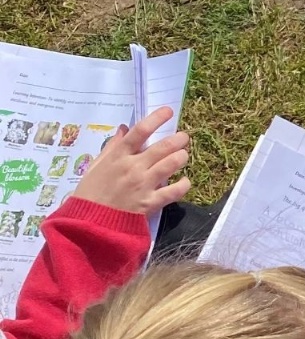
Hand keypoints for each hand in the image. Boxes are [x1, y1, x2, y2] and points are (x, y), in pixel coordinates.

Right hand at [74, 107, 189, 214]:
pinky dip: (184, 184)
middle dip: (179, 139)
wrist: (87, 226)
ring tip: (183, 156)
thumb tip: (124, 128)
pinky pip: (175, 191)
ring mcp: (143, 185)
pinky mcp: (150, 203)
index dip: (157, 118)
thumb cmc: (89, 194)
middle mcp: (134, 167)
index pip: (140, 131)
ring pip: (173, 163)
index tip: (168, 111)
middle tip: (183, 138)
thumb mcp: (96, 167)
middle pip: (164, 146)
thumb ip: (112, 147)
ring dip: (182, 156)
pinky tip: (184, 181)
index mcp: (118, 156)